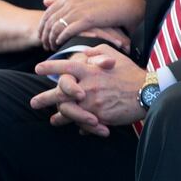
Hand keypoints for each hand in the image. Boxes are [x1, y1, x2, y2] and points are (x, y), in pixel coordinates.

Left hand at [31, 44, 146, 134]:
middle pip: (59, 93)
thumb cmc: (129, 72)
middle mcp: (88, 86)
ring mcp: (92, 103)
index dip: (50, 67)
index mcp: (90, 70)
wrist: (147, 92)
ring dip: (59, 117)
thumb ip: (94, 53)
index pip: (65, 67)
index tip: (37, 69)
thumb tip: (81, 54)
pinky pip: (84, 123)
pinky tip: (76, 128)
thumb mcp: (112, 54)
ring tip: (53, 120)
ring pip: (68, 111)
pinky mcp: (100, 116)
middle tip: (33, 103)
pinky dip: (79, 125)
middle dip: (44, 98)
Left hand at [39, 0, 144, 50]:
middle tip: (43, 45)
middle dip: (44, 33)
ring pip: (57, 26)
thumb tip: (45, 1)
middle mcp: (72, 2)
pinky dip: (61, 38)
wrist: (127, 1)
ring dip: (51, 38)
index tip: (40, 34)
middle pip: (50, 20)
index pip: (49, 11)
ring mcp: (79, 9)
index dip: (43, 24)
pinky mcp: (87, 19)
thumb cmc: (107, 0)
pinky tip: (59, 44)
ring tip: (50, 48)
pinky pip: (68, 30)